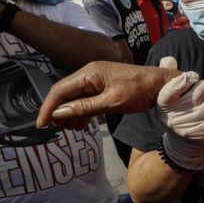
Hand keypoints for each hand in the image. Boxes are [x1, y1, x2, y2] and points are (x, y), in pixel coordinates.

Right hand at [36, 61, 180, 129]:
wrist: (161, 86)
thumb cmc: (138, 91)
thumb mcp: (110, 102)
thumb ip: (83, 108)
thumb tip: (59, 114)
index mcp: (89, 73)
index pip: (60, 90)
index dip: (48, 107)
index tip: (42, 124)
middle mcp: (90, 74)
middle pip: (65, 94)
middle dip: (59, 112)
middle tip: (57, 130)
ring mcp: (97, 81)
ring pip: (75, 98)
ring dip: (71, 114)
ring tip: (70, 129)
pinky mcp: (104, 88)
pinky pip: (87, 100)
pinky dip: (82, 112)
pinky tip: (81, 125)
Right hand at [157, 71, 203, 169]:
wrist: (184, 146)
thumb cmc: (180, 114)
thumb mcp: (171, 100)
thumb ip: (172, 80)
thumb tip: (168, 59)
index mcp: (163, 106)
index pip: (169, 91)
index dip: (183, 81)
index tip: (194, 75)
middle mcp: (173, 119)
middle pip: (194, 97)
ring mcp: (187, 129)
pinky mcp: (201, 135)